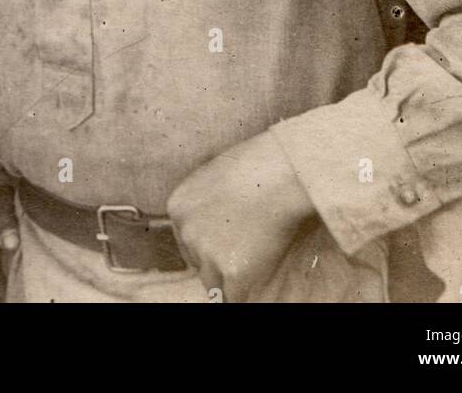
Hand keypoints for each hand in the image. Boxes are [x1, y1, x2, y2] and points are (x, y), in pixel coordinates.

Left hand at [167, 130, 315, 301]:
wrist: (282, 172)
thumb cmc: (260, 164)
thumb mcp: (219, 174)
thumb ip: (209, 201)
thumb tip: (216, 223)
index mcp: (179, 207)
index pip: (187, 242)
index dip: (208, 247)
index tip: (225, 247)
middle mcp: (187, 233)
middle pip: (198, 264)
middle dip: (217, 263)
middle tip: (244, 252)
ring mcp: (208, 253)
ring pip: (214, 284)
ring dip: (231, 279)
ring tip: (254, 261)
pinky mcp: (232, 272)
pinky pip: (235, 297)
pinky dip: (247, 292)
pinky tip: (260, 277)